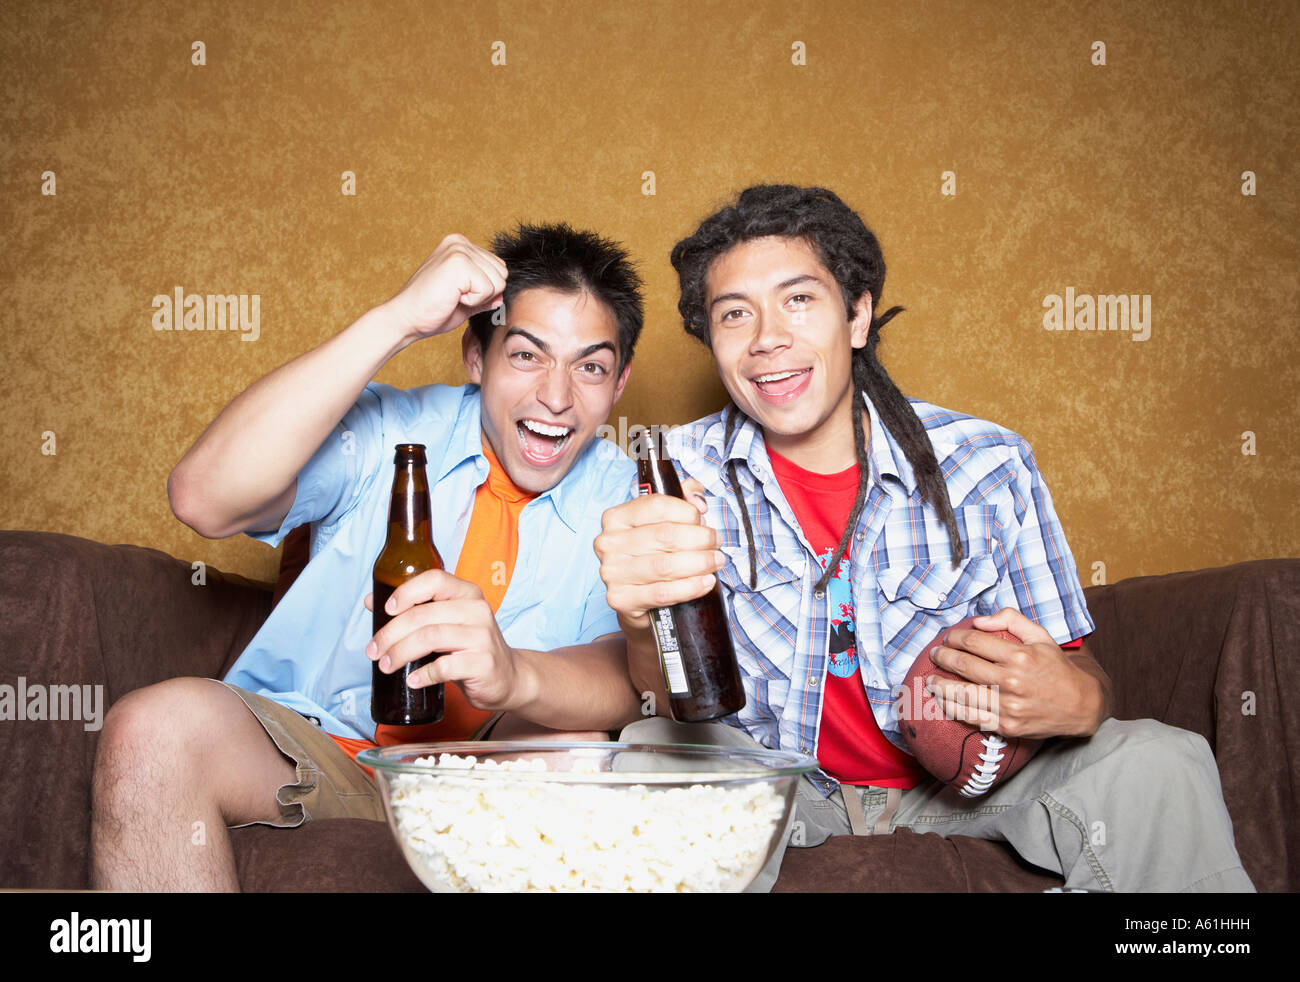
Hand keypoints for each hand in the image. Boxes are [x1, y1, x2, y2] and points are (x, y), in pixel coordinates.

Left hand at [364, 570, 527, 712]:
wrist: (508, 677)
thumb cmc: (470, 648)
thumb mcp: (446, 623)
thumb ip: (415, 610)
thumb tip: (371, 602)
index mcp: (467, 593)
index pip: (434, 580)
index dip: (407, 591)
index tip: (386, 609)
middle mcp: (477, 610)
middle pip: (423, 614)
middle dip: (391, 634)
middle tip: (374, 651)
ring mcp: (482, 636)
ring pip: (430, 637)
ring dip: (401, 653)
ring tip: (386, 666)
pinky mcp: (483, 663)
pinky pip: (445, 667)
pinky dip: (423, 674)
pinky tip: (412, 680)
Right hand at [378, 233, 507, 343]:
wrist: (406, 319)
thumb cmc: (431, 311)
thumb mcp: (466, 301)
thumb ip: (485, 295)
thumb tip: (501, 296)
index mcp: (460, 246)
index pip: (498, 268)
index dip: (485, 290)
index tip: (458, 294)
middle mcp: (460, 242)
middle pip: (502, 274)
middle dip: (485, 293)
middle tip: (455, 297)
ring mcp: (458, 250)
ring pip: (498, 282)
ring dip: (479, 298)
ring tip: (453, 296)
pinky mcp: (458, 262)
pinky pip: (488, 290)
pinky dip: (473, 301)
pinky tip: (452, 297)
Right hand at [593, 477, 723, 631]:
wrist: (635, 599)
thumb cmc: (650, 555)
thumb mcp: (663, 523)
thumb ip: (682, 499)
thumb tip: (697, 500)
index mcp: (616, 517)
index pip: (657, 505)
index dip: (687, 511)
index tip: (703, 519)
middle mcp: (609, 543)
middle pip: (665, 535)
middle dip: (700, 538)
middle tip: (716, 543)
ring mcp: (612, 572)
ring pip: (666, 565)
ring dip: (700, 563)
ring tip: (716, 561)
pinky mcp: (621, 599)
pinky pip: (663, 592)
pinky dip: (690, 587)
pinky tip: (706, 581)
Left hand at [925, 608, 1104, 739]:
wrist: (1080, 705)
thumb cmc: (1056, 667)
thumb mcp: (1040, 635)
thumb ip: (1010, 620)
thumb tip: (978, 621)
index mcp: (1019, 656)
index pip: (974, 642)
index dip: (955, 637)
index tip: (948, 637)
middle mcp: (1012, 681)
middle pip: (964, 665)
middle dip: (943, 657)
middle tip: (934, 654)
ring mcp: (1008, 706)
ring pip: (962, 693)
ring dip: (940, 685)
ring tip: (930, 679)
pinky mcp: (1006, 726)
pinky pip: (971, 717)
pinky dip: (952, 708)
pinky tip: (942, 700)